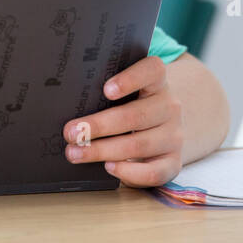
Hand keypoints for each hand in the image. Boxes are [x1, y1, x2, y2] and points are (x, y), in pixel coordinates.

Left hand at [62, 56, 183, 188]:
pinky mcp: (173, 162)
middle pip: (136, 115)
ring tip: (76, 153)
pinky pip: (154, 172)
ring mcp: (174, 136)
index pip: (152, 71)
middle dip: (99, 125)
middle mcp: (169, 107)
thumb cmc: (132, 107)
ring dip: (103, 151)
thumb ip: (105, 94)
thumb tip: (68, 103)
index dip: (131, 78)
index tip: (105, 90)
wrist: (161, 130)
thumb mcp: (126, 95)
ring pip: (139, 145)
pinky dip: (129, 171)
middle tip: (72, 132)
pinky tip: (108, 168)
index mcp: (157, 82)